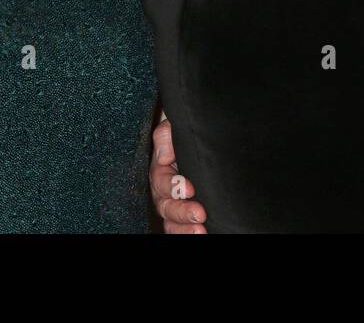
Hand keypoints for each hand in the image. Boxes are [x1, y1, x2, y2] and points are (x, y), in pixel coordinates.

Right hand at [150, 118, 206, 232]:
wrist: (200, 144)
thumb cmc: (184, 137)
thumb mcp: (173, 129)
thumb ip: (166, 135)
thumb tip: (165, 157)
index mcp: (161, 171)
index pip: (161, 182)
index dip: (173, 187)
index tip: (191, 189)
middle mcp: (164, 192)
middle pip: (166, 207)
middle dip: (182, 212)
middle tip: (200, 214)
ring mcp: (174, 206)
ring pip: (171, 223)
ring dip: (184, 229)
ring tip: (200, 231)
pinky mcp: (184, 218)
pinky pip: (180, 230)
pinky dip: (187, 234)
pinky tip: (203, 234)